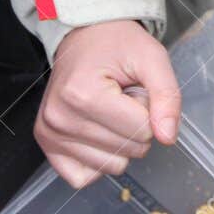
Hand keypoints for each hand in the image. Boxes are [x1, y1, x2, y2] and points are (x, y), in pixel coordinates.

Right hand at [33, 19, 181, 189]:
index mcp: (82, 94)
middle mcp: (60, 118)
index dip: (147, 110)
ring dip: (118, 141)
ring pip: (110, 167)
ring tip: (109, 109)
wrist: (85, 35)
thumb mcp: (152, 58)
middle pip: (127, 151)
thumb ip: (167, 96)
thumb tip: (167, 137)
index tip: (132, 89)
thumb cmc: (117, 44)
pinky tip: (97, 133)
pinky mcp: (46, 144)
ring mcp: (49, 134)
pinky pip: (83, 177)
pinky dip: (98, 160)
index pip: (141, 130)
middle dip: (135, 125)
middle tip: (121, 97)